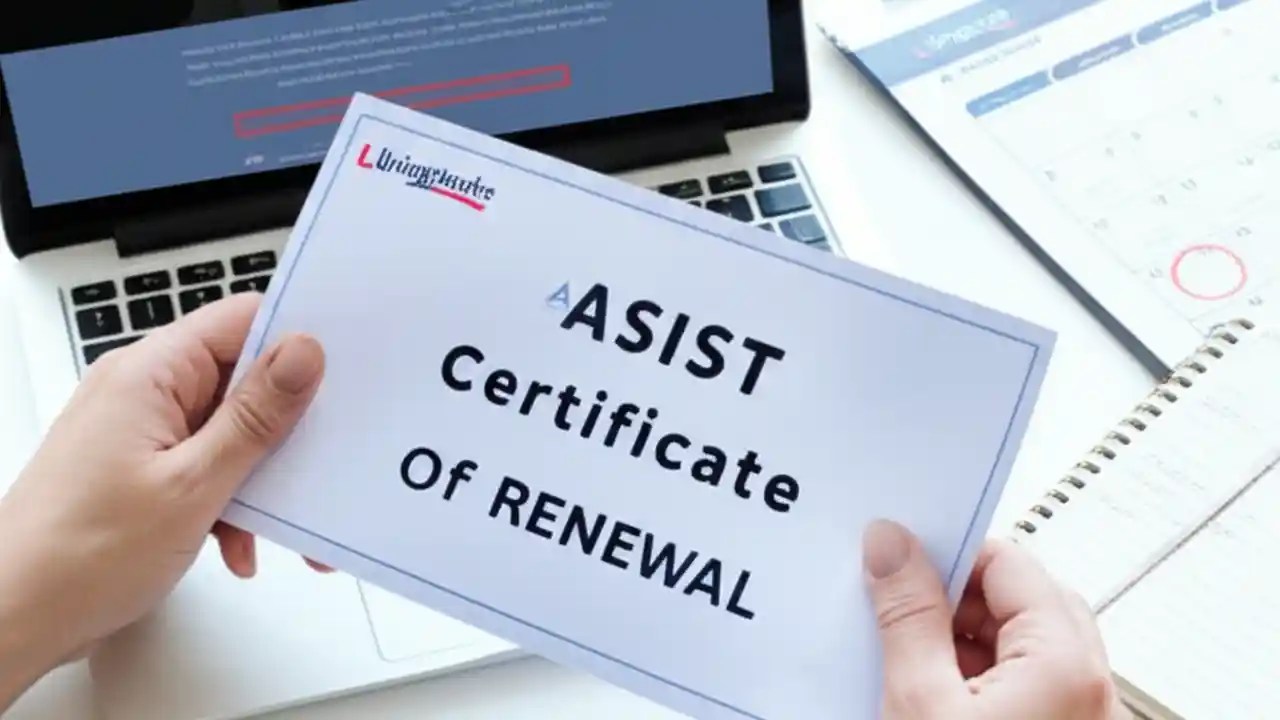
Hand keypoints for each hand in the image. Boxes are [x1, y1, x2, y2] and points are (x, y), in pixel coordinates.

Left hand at [0, 294, 325, 708]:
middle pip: (240, 379)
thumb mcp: (193, 485)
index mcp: (149, 373)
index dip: (294, 342)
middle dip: (284, 427)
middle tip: (315, 463)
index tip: (337, 377)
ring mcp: (138, 429)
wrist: (14, 618)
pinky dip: (230, 499)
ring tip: (274, 523)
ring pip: (228, 428)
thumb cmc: (77, 557)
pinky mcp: (139, 466)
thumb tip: (302, 353)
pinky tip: (237, 542)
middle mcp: (141, 390)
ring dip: (259, 475)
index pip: (240, 320)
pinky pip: (205, 463)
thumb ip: (255, 417)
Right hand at [862, 520, 1131, 719]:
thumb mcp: (918, 702)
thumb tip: (892, 546)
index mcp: (1067, 664)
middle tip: (900, 620)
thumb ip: (907, 616)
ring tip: (912, 674)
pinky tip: (936, 705)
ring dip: (969, 646)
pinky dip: (985, 684)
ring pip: (1028, 649)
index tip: (898, 563)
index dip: (947, 558)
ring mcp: (1084, 719)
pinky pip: (1031, 690)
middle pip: (1024, 603)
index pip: (1009, 562)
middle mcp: (1093, 690)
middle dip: (957, 604)